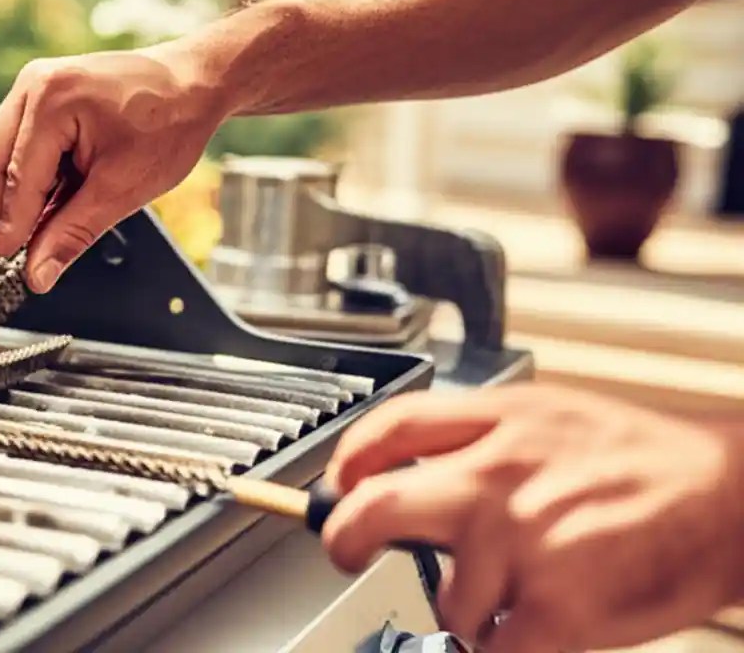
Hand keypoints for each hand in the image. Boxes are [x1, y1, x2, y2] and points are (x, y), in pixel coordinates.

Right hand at [0, 44, 224, 292]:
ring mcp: (33, 84)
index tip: (9, 260)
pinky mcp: (39, 93)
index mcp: (53, 101)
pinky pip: (12, 140)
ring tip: (38, 223)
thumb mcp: (123, 188)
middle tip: (14, 248)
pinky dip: (23, 174)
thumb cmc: (170, 123)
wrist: (194, 84)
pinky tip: (48, 198)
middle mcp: (34, 84)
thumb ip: (73, 233)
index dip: (10, 226)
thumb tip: (38, 272)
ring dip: (8, 192)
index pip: (17, 178)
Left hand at [321, 383, 743, 652]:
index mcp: (498, 423)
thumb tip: (413, 466)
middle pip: (378, 508)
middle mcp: (497, 476)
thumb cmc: (646, 459)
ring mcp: (522, 541)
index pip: (388, 432)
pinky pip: (494, 651)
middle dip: (347, 540)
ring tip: (512, 601)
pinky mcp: (555, 604)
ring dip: (470, 615)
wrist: (732, 496)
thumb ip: (480, 436)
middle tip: (346, 554)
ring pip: (447, 602)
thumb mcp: (552, 414)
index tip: (339, 485)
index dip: (347, 462)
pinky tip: (528, 636)